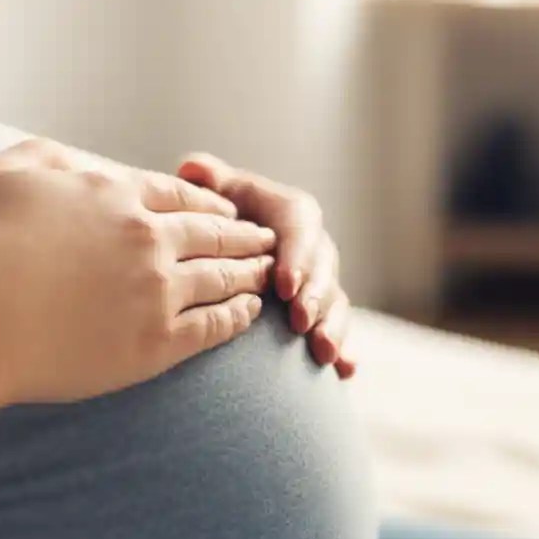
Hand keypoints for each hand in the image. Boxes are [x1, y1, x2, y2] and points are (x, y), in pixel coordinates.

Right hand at [0, 138, 277, 404]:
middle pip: (212, 234)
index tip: (227, 210)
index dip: (207, 204)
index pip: (177, 196)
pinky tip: (251, 312)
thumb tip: (74, 166)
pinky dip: (238, 316)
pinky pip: (214, 326)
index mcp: (114, 193)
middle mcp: (146, 238)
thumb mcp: (2, 171)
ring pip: (221, 278)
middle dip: (245, 235)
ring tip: (270, 273)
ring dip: (251, 272)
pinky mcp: (154, 344)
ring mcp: (156, 292)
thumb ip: (47, 159)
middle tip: (268, 237)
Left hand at [178, 154, 355, 378]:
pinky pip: (336, 329)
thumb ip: (206, 184)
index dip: (296, 254)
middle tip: (300, 321)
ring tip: (320, 351)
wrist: (213, 253)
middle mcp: (308, 245)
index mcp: (286, 211)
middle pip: (323, 264)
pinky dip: (345, 349)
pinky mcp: (318, 312)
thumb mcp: (209, 198)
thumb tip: (193, 168)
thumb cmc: (211, 220)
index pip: (299, 224)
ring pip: (334, 299)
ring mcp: (317, 280)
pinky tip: (344, 370)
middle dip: (316, 294)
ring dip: (332, 325)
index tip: (283, 284)